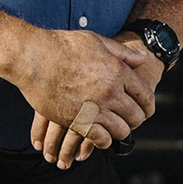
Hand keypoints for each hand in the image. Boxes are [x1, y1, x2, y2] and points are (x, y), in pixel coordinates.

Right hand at [14, 28, 155, 166]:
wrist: (34, 57)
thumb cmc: (62, 46)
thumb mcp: (97, 41)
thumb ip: (122, 52)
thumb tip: (142, 58)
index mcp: (118, 71)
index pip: (145, 95)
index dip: (149, 106)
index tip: (147, 111)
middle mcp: (110, 91)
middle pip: (136, 116)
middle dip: (136, 120)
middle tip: (131, 121)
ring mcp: (95, 108)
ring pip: (121, 131)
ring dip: (120, 132)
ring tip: (116, 130)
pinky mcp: (78, 121)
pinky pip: (100, 139)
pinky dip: (103, 141)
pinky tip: (101, 139)